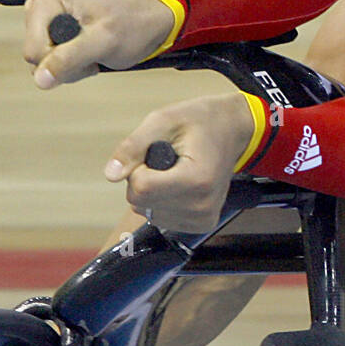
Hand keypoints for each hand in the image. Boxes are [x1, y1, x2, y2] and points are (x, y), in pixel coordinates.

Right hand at [22, 0, 174, 88]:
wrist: (149, 25)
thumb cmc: (132, 27)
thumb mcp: (103, 42)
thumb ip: (69, 59)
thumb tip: (40, 80)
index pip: (33, 50)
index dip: (62, 60)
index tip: (92, 47)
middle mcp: (39, 5)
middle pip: (34, 57)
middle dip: (66, 63)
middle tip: (95, 51)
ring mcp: (43, 19)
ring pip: (41, 63)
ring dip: (71, 66)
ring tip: (95, 51)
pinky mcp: (51, 33)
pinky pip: (49, 63)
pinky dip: (72, 66)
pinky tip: (90, 54)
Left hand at [103, 94, 255, 232]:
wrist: (234, 130)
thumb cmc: (200, 121)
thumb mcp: (164, 120)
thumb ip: (134, 146)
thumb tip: (110, 174)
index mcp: (197, 180)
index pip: (140, 188)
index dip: (138, 167)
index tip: (157, 150)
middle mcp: (202, 206)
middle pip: (141, 203)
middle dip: (143, 179)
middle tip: (167, 159)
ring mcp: (203, 219)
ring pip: (148, 212)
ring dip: (152, 191)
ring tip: (175, 170)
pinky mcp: (202, 225)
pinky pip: (161, 218)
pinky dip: (162, 201)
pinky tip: (180, 184)